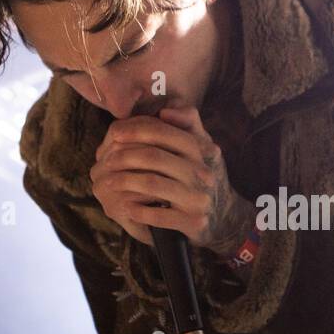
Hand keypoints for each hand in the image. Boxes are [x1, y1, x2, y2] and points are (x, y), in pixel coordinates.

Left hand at [89, 107, 253, 254]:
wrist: (227, 218)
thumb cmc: (204, 178)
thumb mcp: (204, 148)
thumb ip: (189, 125)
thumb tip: (166, 110)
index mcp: (202, 150)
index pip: (164, 132)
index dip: (136, 130)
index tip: (114, 134)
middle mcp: (203, 172)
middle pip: (154, 157)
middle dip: (124, 157)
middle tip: (106, 161)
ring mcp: (199, 198)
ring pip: (152, 184)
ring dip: (125, 182)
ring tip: (109, 182)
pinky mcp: (194, 222)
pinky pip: (159, 215)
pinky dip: (138, 210)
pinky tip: (126, 207)